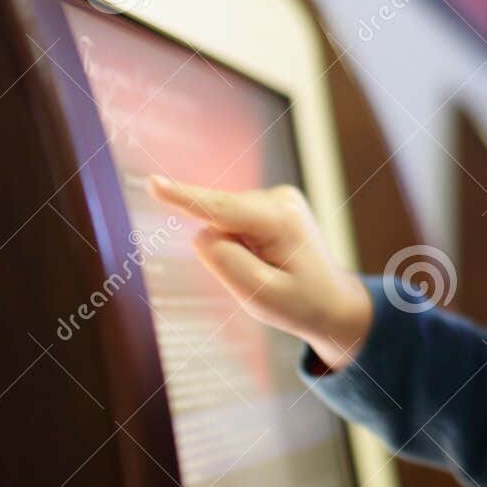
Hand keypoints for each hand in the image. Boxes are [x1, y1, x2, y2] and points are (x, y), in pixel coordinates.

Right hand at [145, 175, 372, 369]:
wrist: (333, 302)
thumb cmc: (302, 304)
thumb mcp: (262, 296)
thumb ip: (227, 264)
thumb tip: (201, 234)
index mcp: (280, 220)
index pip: (221, 210)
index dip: (183, 198)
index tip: (153, 183)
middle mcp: (279, 199)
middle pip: (219, 221)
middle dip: (226, 253)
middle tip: (264, 278)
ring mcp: (276, 198)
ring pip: (224, 224)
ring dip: (235, 252)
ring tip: (270, 271)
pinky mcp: (268, 204)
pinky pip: (232, 225)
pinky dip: (240, 247)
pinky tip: (267, 259)